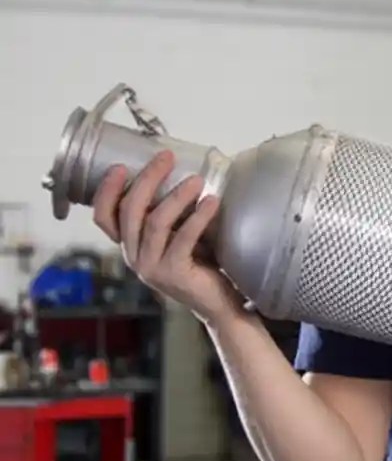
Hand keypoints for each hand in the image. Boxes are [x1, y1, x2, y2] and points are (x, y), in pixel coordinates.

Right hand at [92, 150, 244, 324]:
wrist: (218, 303)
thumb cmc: (199, 263)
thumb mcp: (176, 235)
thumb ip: (168, 215)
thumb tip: (181, 170)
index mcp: (131, 245)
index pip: (104, 217)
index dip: (106, 191)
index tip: (121, 166)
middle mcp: (134, 256)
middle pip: (130, 211)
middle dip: (147, 180)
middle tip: (167, 157)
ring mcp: (151, 267)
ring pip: (155, 223)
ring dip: (176, 196)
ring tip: (197, 180)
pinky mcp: (173, 274)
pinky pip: (183, 239)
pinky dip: (197, 217)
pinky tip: (212, 202)